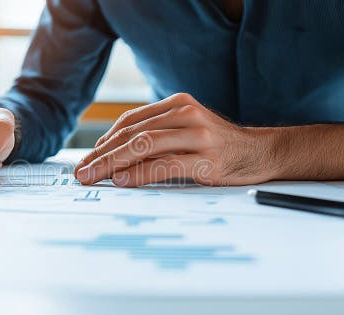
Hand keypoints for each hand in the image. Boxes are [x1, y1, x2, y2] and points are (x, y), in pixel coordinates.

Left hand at [74, 93, 274, 186]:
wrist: (262, 152)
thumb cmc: (219, 145)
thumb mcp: (188, 129)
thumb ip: (157, 135)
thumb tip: (114, 156)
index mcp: (178, 104)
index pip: (130, 122)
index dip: (104, 141)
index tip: (87, 159)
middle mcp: (187, 115)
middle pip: (132, 134)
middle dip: (102, 155)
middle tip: (82, 172)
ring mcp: (198, 136)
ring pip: (144, 147)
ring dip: (113, 164)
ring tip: (94, 177)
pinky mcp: (207, 160)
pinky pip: (165, 166)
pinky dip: (139, 174)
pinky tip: (122, 180)